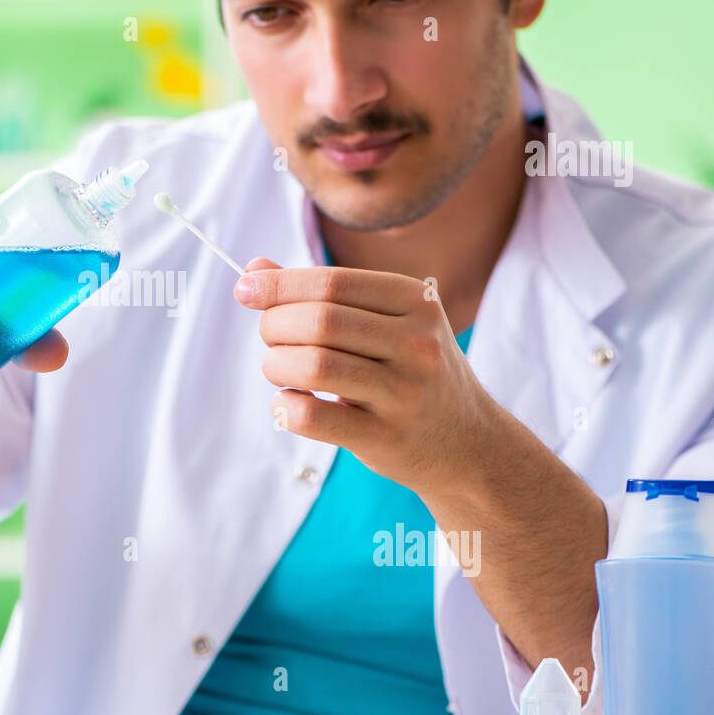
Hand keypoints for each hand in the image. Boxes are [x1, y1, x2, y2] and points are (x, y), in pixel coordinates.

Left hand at [234, 256, 500, 499]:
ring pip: (313, 366)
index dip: (278, 285)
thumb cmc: (409, 371)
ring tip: (278, 369)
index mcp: (415, 301)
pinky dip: (285, 406)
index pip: (331, 282)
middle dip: (274, 326)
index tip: (246, 290)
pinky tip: (289, 403)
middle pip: (319, 322)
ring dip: (275, 365)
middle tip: (271, 339)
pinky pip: (313, 417)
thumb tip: (253, 271)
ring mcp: (405, 394)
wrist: (466, 443)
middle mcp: (417, 344)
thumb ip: (321, 294)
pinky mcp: (387, 439)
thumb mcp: (384, 321)